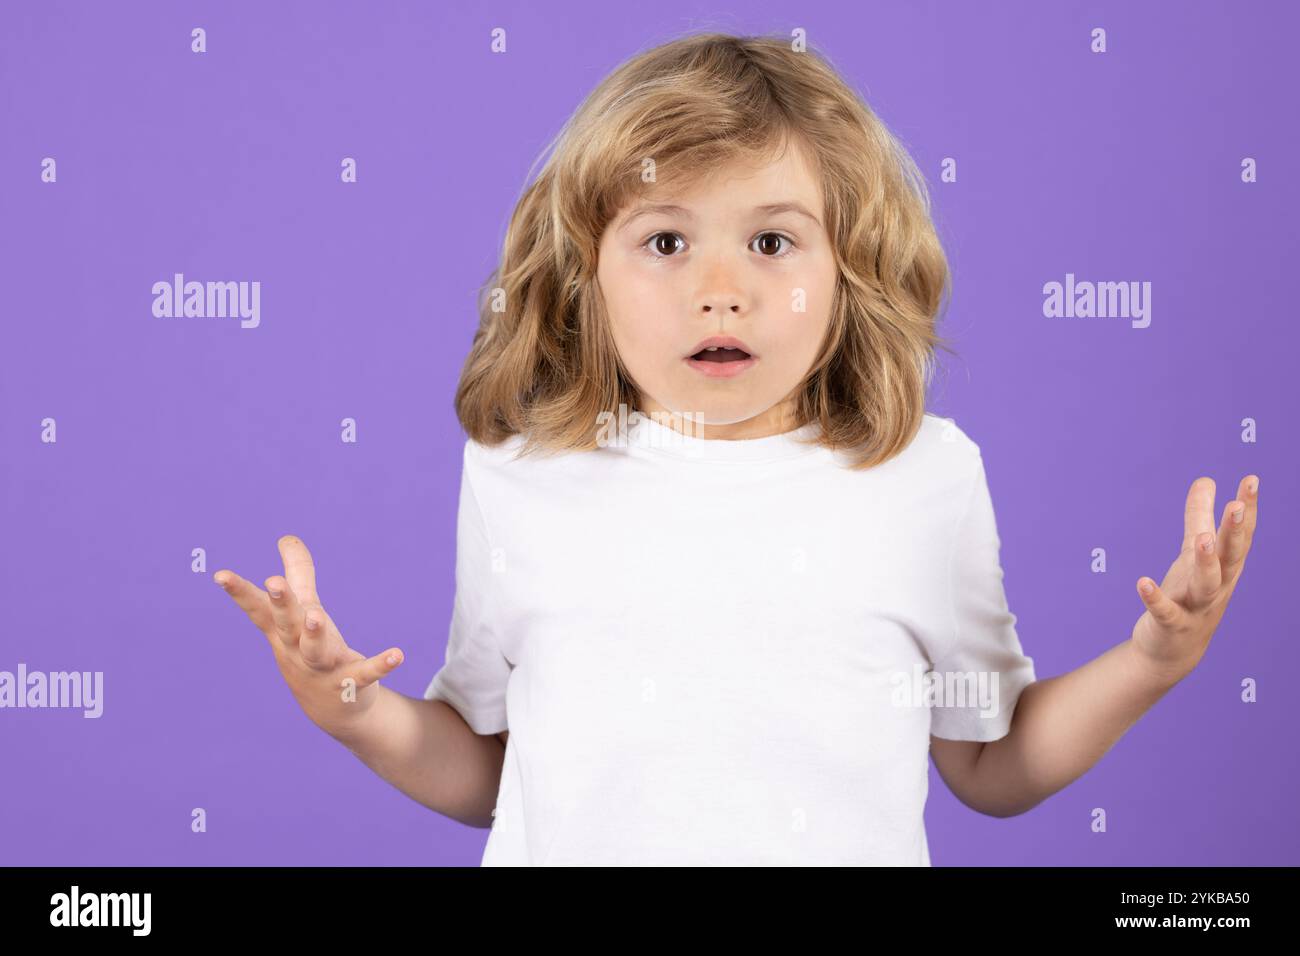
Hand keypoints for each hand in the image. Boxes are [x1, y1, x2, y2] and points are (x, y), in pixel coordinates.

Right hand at [214, 535, 404, 737]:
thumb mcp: (305, 610)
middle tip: (274, 582)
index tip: (220, 574)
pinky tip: (398, 654)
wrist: (331, 711)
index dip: (240, 591)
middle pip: (287, 624)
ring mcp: (323, 667)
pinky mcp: (352, 681)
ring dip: (315, 634)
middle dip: (281, 604)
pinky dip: (381, 664)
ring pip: (316, 650)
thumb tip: (286, 537)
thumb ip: (299, 574)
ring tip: (317, 616)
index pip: (259, 608)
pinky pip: (366, 673)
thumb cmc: (309, 650)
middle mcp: (298, 648)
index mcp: (284, 629)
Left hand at [1131, 475, 1258, 684]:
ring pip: (1206, 584)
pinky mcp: (1171, 623)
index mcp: (1225, 566)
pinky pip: (1164, 611)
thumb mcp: (1193, 552)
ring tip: (1201, 539)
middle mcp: (1218, 585)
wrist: (1175, 649)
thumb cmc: (1189, 593)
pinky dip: (1154, 597)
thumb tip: (1205, 479)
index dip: (1247, 509)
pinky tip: (1142, 582)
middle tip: (1236, 503)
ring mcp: (1196, 606)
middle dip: (1234, 532)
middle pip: (1231, 557)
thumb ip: (1199, 516)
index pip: (1240, 535)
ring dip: (1205, 562)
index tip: (1251, 480)